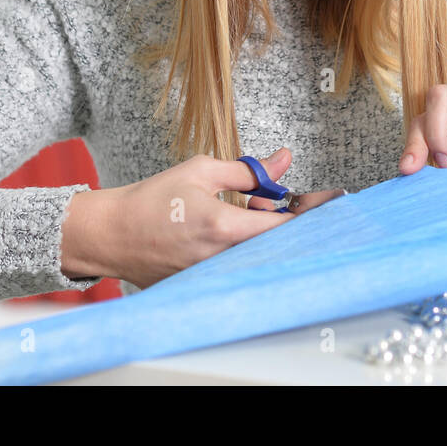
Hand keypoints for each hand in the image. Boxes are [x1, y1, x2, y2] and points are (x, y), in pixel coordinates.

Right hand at [60, 148, 342, 288]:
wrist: (110, 234)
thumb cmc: (151, 200)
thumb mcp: (201, 171)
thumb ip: (249, 170)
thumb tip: (283, 159)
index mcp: (223, 228)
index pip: (286, 225)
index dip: (315, 211)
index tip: (337, 200)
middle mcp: (222, 259)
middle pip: (278, 243)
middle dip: (285, 218)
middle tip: (273, 198)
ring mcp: (212, 277)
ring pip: (259, 254)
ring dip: (263, 230)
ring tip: (244, 208)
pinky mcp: (203, 285)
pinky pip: (239, 265)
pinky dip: (245, 245)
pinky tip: (230, 227)